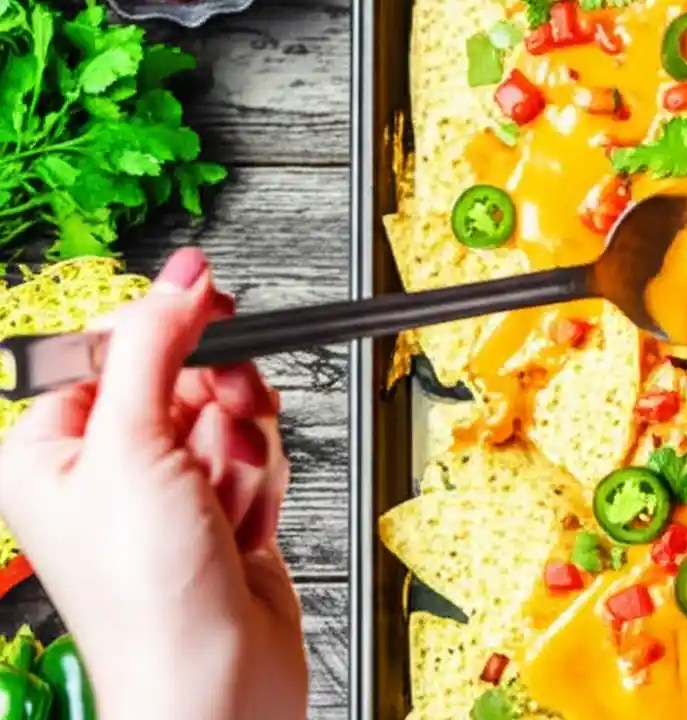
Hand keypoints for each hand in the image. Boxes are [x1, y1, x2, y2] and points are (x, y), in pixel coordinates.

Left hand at [0, 248, 307, 719]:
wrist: (220, 681)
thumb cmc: (149, 598)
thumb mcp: (135, 444)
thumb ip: (157, 345)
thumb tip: (180, 278)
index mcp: (52, 450)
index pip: (112, 349)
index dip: (166, 329)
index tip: (211, 307)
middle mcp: (108, 469)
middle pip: (183, 378)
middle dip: (216, 403)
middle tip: (225, 419)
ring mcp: (170, 492)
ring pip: (231, 416)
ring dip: (243, 452)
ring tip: (226, 499)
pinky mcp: (224, 511)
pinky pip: (258, 457)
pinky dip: (262, 486)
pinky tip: (243, 527)